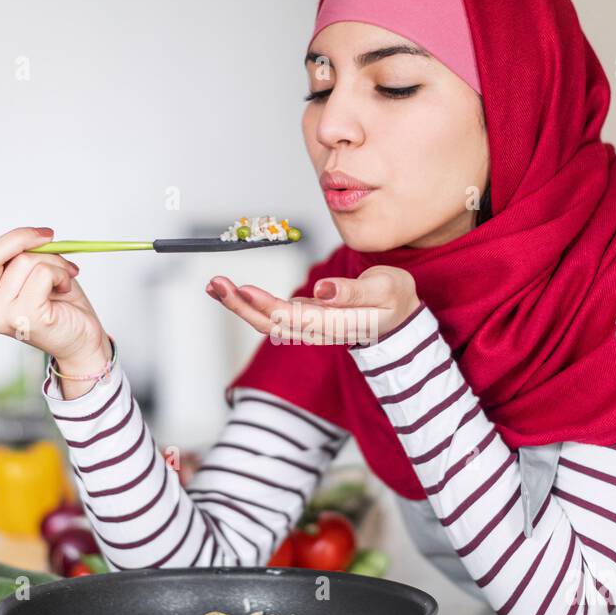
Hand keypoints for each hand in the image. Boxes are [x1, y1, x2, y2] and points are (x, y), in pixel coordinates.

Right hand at [0, 210, 107, 370]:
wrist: (80, 335)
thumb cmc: (52, 300)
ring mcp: (1, 317)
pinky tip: (63, 285)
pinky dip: (60, 271)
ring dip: (51, 260)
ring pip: (21, 262)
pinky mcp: (26, 318)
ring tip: (59, 275)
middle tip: (45, 237)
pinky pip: (41, 272)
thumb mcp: (16, 266)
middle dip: (22, 238)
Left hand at [206, 265, 419, 345]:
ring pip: (269, 322)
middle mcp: (321, 330)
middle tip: (216, 284)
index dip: (268, 306)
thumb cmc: (394, 298)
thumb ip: (354, 293)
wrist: (400, 317)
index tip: (244, 289)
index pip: (297, 317)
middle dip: (242, 306)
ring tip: (214, 286)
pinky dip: (250, 304)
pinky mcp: (305, 321)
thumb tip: (322, 291)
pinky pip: (272, 316)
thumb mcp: (385, 289)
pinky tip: (231, 291)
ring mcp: (311, 328)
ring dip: (240, 306)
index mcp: (340, 323)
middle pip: (274, 324)